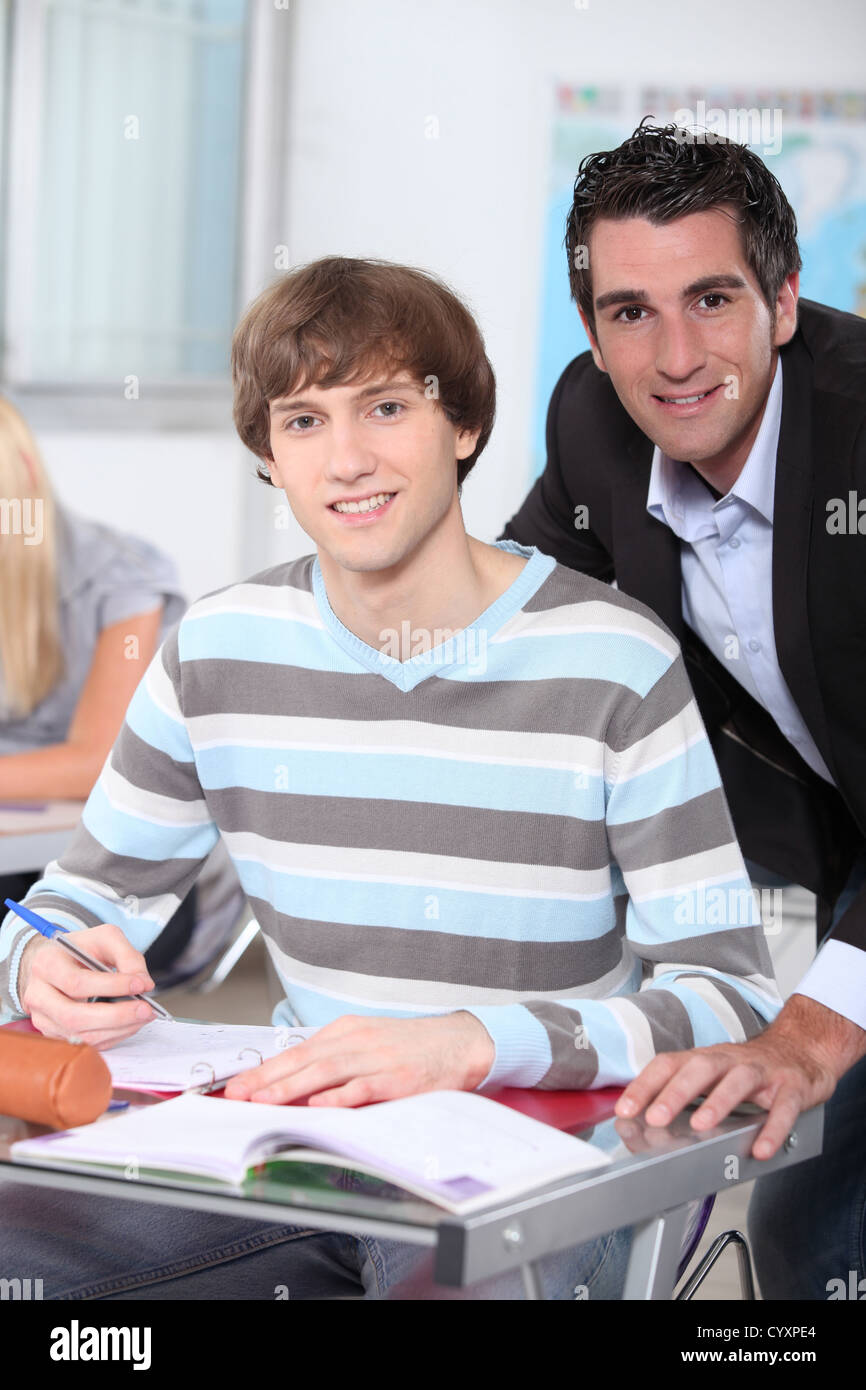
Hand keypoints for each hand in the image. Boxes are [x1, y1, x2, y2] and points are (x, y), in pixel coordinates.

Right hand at [19, 924, 155, 1049]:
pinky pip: (86, 1043)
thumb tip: (144, 984)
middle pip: (74, 1016)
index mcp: (46, 964)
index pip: (77, 982)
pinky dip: (112, 1036)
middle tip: (146, 1009)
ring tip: (142, 1016)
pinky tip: (129, 1024)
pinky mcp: (54, 1034)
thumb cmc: (81, 949)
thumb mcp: (105, 937)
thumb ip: (127, 956)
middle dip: (116, 1016)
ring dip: (118, 1029)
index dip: (111, 986)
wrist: (57, 962)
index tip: (140, 984)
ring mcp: (43, 1018)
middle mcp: (38, 994)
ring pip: (81, 1035)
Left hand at [224, 1011, 495, 1106]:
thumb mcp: (368, 1042)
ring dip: (292, 1087)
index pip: (297, 1051)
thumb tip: (294, 1085)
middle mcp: (358, 1040)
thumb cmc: (411, 1047)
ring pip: (327, 1071)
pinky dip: (339, 1095)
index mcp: (347, 1030)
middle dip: (267, 1079)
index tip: (236, 1086)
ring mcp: (378, 1058)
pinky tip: (319, 1105)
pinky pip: (364, 1087)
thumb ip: (334, 1059)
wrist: (460, 1042)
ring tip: (264, 1100)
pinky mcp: (398, 1078)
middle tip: (237, 1095)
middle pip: (305, 1059)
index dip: (264, 1069)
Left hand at [614, 995, 865, 1158]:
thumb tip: (642, 1128)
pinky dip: (772, 1129)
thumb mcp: (713, 1077)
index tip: (624, 1110)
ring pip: (739, 1080)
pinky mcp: (792, 1087)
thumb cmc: (748, 1071)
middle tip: (655, 1118)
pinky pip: (783, 1108)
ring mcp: (762, 1072)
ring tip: (702, 1126)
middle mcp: (730, 1060)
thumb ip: (683, 1099)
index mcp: (705, 1059)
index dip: (644, 1085)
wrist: (802, 1052)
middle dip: (675, 1092)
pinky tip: (760, 1149)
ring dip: (719, 1102)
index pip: (668, 1064)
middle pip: (700, 1067)